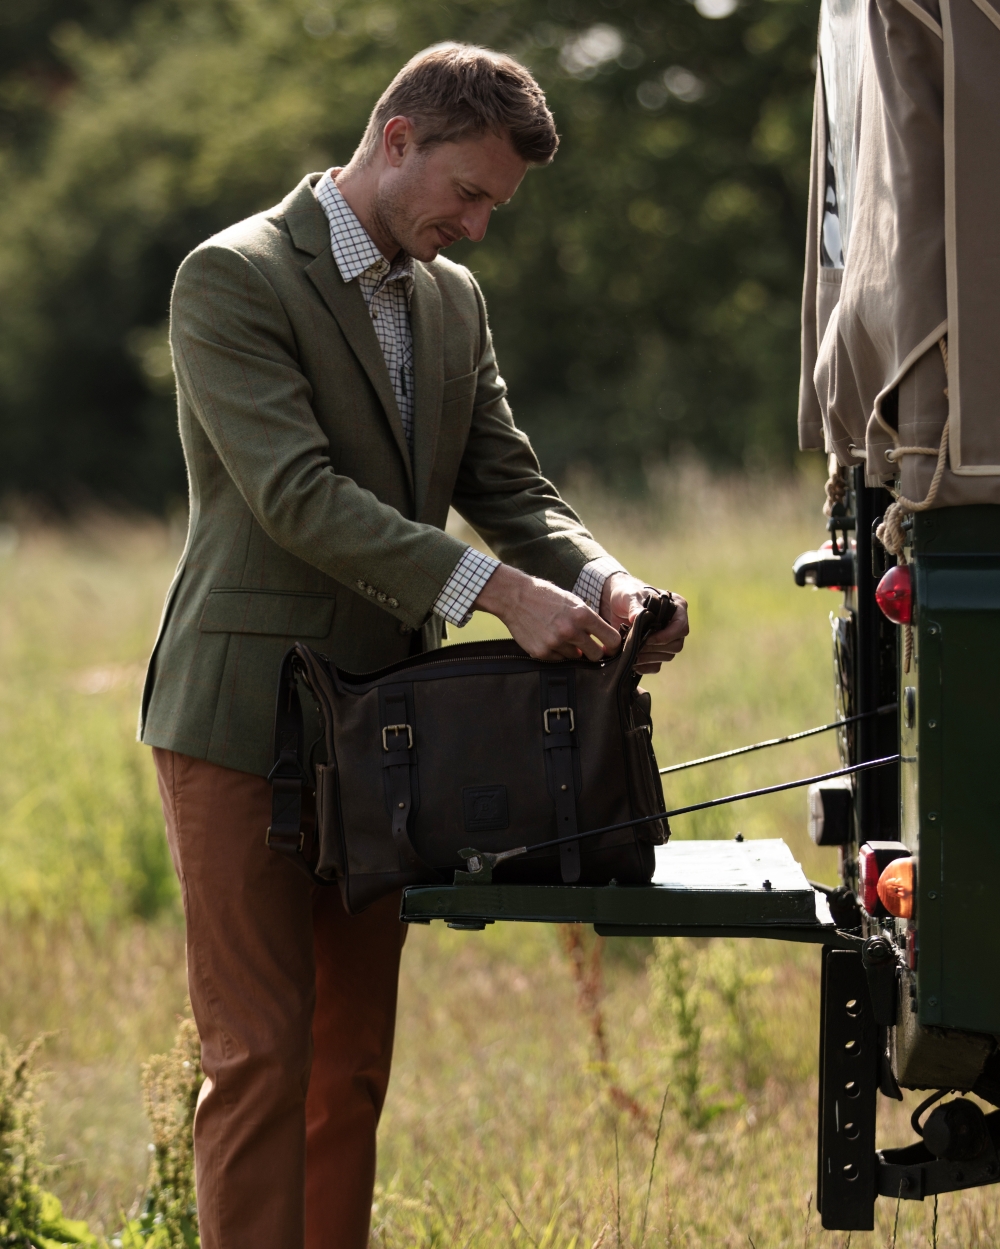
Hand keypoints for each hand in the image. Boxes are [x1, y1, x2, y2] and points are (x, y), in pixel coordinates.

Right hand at [474, 564, 621, 661]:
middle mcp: (570, 630)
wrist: (515, 597)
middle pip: (596, 655)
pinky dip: (556, 652)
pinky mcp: (541, 652)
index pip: (611, 639)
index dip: (614, 646)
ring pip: (576, 658)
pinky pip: (558, 660)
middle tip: (588, 647)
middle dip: (595, 653)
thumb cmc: (547, 597)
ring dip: (572, 650)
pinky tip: (547, 638)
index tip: (611, 649)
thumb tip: (604, 641)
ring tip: (560, 635)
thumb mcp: (573, 602)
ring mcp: (555, 643)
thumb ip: (589, 621)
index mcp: (582, 615)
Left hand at [600, 572, 688, 673]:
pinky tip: (635, 665)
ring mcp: (667, 638)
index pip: (681, 626)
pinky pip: (658, 664)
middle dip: (656, 648)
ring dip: (650, 658)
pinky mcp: (657, 650)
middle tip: (637, 647)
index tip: (649, 638)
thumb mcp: (629, 596)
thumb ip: (634, 606)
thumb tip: (636, 618)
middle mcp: (675, 624)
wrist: (616, 603)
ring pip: (668, 655)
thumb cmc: (627, 594)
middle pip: (677, 644)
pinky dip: (647, 667)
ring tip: (633, 655)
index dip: (667, 635)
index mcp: (676, 607)